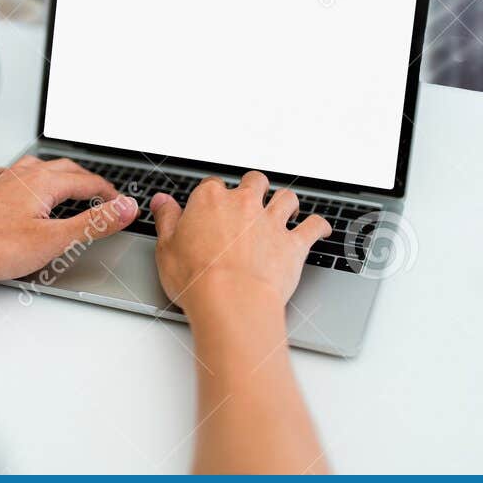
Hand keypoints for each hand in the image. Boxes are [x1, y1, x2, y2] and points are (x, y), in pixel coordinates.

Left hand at [0, 155, 138, 281]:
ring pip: (34, 167)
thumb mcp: (54, 239)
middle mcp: (22, 176)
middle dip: (86, 180)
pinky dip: (16, 175)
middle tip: (101, 195)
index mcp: (44, 183)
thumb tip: (126, 208)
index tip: (122, 205)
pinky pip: (3, 175)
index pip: (88, 182)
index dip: (109, 194)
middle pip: (64, 169)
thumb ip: (93, 223)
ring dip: (55, 173)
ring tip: (66, 183)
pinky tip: (11, 179)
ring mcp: (0, 183)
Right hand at [148, 171, 330, 315]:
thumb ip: (167, 220)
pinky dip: (319, 226)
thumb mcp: (166, 248)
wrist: (231, 300)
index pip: (211, 186)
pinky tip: (320, 228)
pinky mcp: (293, 244)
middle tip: (251, 199)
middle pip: (254, 182)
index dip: (212, 196)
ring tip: (285, 208)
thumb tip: (162, 202)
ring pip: (286, 198)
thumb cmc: (197, 278)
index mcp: (210, 201)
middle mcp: (244, 204)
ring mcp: (271, 222)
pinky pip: (313, 227)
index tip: (210, 205)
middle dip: (254, 188)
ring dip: (286, 202)